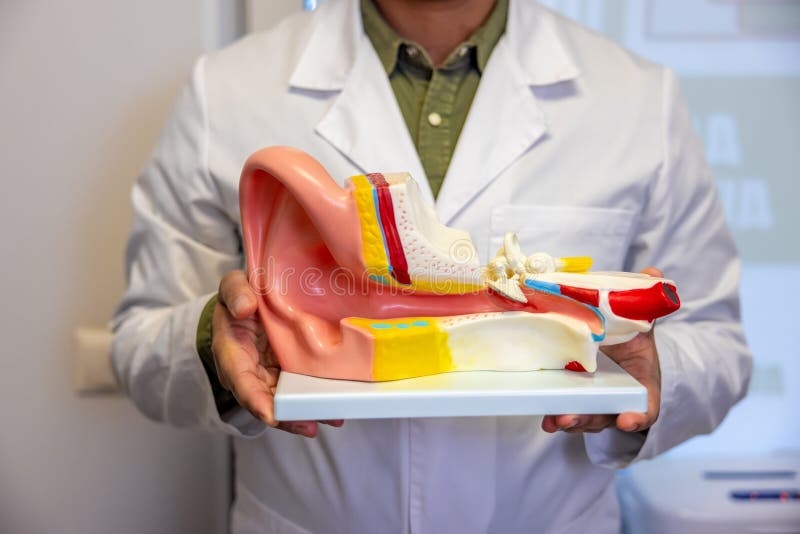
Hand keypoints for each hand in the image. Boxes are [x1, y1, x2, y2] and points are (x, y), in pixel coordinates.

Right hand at [211, 269, 343, 437]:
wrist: (250, 304)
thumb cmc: (240, 297)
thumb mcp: (232, 287)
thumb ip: (235, 292)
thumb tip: (244, 307)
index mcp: (231, 351)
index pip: (240, 380)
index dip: (254, 399)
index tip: (270, 414)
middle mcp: (250, 371)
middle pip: (266, 400)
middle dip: (287, 416)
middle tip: (310, 425)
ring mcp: (271, 375)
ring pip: (286, 400)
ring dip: (307, 413)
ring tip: (332, 419)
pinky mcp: (289, 373)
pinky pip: (300, 390)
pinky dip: (317, 399)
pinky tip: (337, 409)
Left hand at [541, 267, 662, 434]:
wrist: (613, 338)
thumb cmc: (630, 334)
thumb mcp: (642, 317)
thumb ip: (647, 299)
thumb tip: (653, 273)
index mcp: (641, 383)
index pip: (646, 406)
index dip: (638, 416)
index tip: (628, 419)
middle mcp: (617, 396)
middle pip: (605, 416)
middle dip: (588, 419)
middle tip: (571, 418)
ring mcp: (594, 398)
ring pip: (583, 416)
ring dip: (568, 420)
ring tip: (555, 420)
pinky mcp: (571, 393)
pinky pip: (564, 408)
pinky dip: (555, 415)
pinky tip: (546, 419)